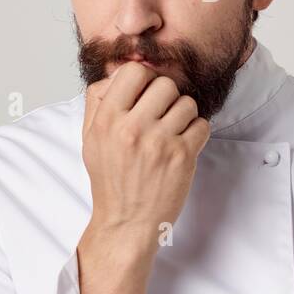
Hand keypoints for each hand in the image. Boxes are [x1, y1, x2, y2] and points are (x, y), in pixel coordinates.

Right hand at [75, 62, 210, 293]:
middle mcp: (132, 128)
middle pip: (165, 84)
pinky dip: (196, 134)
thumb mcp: (91, 139)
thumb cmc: (110, 180)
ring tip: (172, 133)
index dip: (144, 79)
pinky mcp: (183, 157)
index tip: (146, 94)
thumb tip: (116, 72)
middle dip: (166, 98)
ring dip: (184, 116)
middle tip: (161, 116)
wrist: (126, 223)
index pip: (134, 71)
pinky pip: (202, 125)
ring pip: (187, 103)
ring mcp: (159, 142)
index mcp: (107, 120)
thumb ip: (98, 102)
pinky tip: (182, 146)